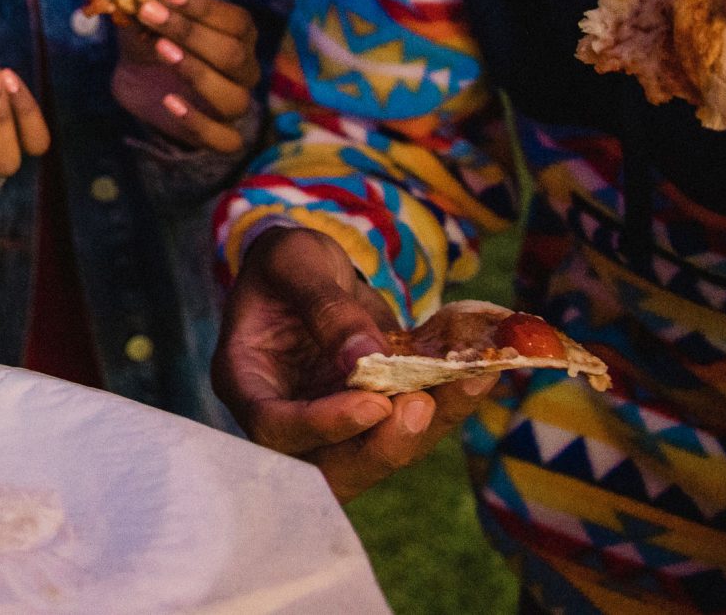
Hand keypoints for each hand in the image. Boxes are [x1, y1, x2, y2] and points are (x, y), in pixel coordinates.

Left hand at [112, 0, 259, 151]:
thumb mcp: (147, 16)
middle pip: (233, 55)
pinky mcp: (218, 134)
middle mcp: (244, 69)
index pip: (236, 21)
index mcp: (239, 35)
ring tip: (161, 50)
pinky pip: (225, 139)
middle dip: (190, 33)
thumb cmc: (152, 37)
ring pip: (233, 97)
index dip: (203, 7)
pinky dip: (199, 123)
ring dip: (197, 73)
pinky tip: (170, 102)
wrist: (139, 79)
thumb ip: (150, 0)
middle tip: (150, 13)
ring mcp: (234, 103)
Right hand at [213, 226, 493, 502]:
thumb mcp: (295, 261)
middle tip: (421, 407)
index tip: (372, 402)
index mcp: (246, 380)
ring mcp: (332, 423)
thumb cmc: (288, 259)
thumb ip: (323, 305)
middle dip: (380, 449)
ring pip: (377, 454)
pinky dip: (448, 406)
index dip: (322, 425)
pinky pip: (410, 427)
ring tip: (467, 380)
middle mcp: (287, 415)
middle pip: (327, 465)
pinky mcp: (373, 416)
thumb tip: (365, 358)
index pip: (274, 425)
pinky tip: (479, 372)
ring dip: (425, 429)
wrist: (313, 269)